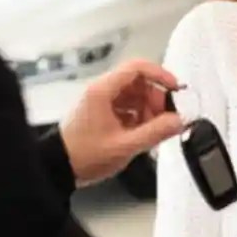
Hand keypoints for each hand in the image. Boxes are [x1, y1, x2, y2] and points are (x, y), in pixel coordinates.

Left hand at [60, 58, 184, 184]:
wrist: (57, 168)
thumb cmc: (84, 155)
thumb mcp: (124, 146)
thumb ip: (155, 132)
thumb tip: (178, 121)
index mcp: (103, 90)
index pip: (137, 68)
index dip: (160, 75)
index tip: (175, 89)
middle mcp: (101, 90)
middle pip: (138, 82)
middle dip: (156, 98)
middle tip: (166, 118)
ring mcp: (100, 101)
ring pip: (133, 95)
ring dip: (148, 109)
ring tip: (154, 130)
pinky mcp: (100, 112)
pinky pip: (126, 106)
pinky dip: (138, 116)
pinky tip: (142, 134)